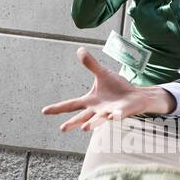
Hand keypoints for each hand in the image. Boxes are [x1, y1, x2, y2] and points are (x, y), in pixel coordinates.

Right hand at [42, 46, 171, 132]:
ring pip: (98, 120)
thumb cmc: (117, 88)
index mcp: (90, 101)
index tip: (44, 111)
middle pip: (82, 118)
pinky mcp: (121, 112)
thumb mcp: (102, 74)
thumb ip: (91, 64)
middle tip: (62, 129)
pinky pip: (117, 115)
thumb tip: (80, 50)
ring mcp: (109, 112)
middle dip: (73, 123)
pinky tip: (112, 116)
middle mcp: (97, 110)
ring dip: (92, 124)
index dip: (57, 108)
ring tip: (84, 129)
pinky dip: (114, 116)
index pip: (71, 105)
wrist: (135, 96)